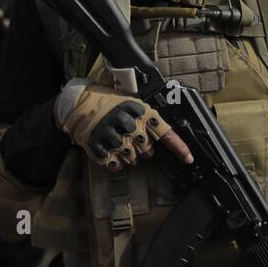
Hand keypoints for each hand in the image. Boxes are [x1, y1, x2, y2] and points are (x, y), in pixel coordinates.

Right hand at [56, 81, 192, 170]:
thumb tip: (165, 134)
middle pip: (148, 150)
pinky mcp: (99, 148)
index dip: (179, 146)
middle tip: (132, 138)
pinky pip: (116, 165)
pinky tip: (110, 149)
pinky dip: (115, 161)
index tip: (189, 158)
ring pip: (132, 160)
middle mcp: (127, 123)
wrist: (78, 103)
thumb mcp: (130, 101)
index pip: (164, 131)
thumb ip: (147, 117)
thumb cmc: (108, 103)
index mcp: (138, 110)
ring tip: (118, 141)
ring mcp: (112, 136)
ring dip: (128, 155)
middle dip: (143, 149)